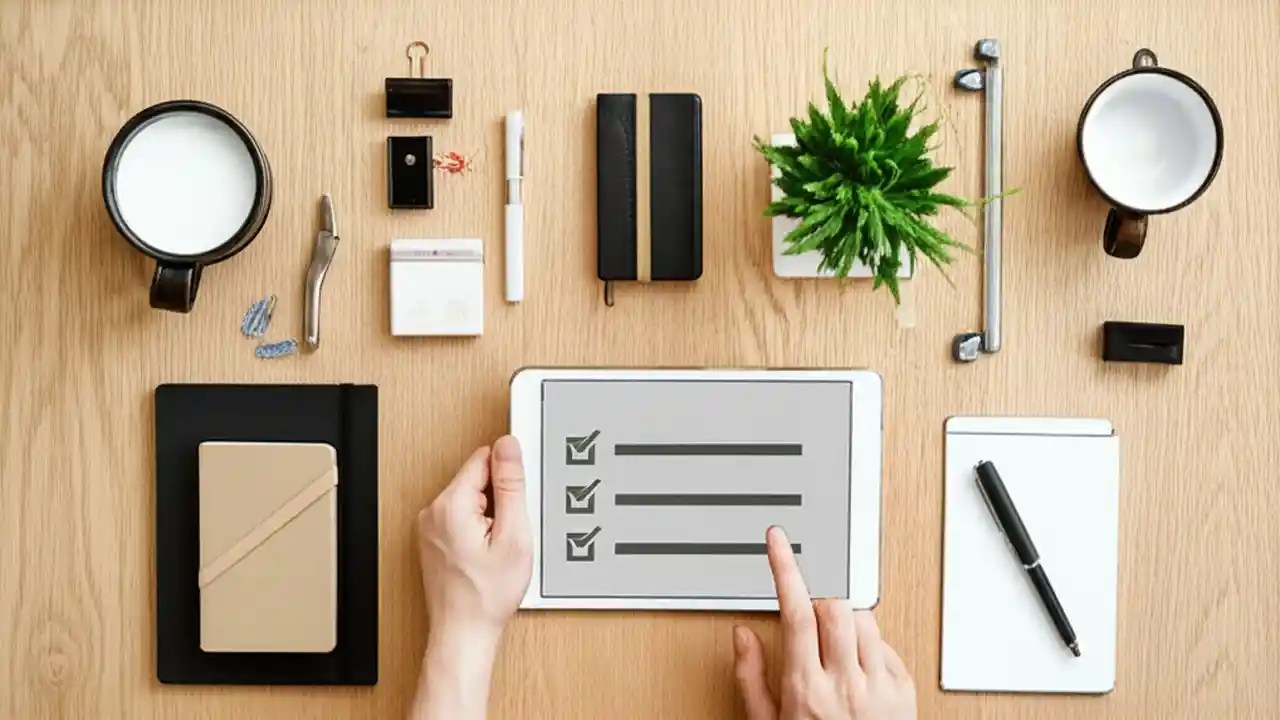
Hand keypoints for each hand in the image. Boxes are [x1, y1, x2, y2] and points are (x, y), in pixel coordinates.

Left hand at [412, 436, 531, 719]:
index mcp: (450, 505)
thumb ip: (511, 485)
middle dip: (500, 499)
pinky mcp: (433, 540)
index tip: (518, 499)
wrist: (464, 633)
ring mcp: (430, 527)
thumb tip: (509, 447)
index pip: (484, 458)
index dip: (509, 476)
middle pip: (477, 479)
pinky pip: (461, 518)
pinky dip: (478, 530)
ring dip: (490, 517)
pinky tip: (486, 555)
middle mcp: (433, 512)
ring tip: (497, 548)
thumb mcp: (514, 535)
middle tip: (509, 532)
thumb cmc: (486, 596)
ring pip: (471, 499)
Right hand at [732, 527, 915, 719]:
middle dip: (820, 600)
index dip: (785, 568)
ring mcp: (878, 688)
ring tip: (834, 647)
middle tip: (810, 615)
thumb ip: (751, 677)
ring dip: (846, 621)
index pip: (796, 610)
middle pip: (834, 606)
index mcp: (805, 689)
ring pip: (864, 619)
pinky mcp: (904, 692)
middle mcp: (844, 684)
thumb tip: (743, 635)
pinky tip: (857, 667)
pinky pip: (888, 646)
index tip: (778, 541)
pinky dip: (871, 646)